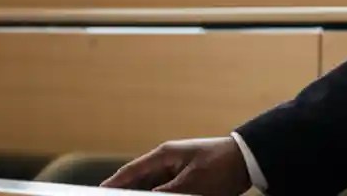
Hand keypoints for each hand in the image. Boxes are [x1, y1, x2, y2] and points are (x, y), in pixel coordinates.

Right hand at [100, 137, 252, 194]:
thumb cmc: (222, 166)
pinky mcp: (187, 178)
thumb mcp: (191, 184)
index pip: (130, 172)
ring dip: (144, 194)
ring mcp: (177, 169)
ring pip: (152, 187)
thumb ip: (163, 193)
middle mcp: (168, 160)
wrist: (251, 160)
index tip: (96, 194)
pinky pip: (167, 190)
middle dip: (126, 193)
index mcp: (165, 154)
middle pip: (139, 181)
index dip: (112, 185)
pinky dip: (159, 194)